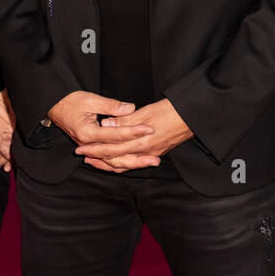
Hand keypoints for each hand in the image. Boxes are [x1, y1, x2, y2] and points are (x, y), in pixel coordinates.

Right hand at [47, 91, 154, 172]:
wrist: (55, 106)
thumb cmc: (71, 101)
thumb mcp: (91, 100)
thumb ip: (112, 106)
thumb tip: (130, 108)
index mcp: (88, 133)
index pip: (116, 135)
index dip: (133, 132)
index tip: (149, 129)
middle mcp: (88, 144)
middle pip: (116, 155)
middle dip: (137, 156)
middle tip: (155, 157)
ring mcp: (89, 148)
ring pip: (113, 160)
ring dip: (132, 162)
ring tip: (150, 162)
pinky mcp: (91, 148)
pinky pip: (108, 159)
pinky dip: (120, 162)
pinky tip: (134, 163)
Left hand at [74, 98, 192, 172]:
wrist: (193, 116)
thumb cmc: (171, 110)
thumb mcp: (146, 112)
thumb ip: (125, 121)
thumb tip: (106, 124)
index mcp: (141, 142)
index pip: (112, 149)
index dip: (95, 149)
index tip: (81, 149)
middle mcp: (146, 152)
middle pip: (116, 160)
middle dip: (98, 159)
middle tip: (82, 157)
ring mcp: (152, 154)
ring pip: (125, 164)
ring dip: (109, 164)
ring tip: (95, 162)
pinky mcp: (157, 152)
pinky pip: (134, 163)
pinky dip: (123, 164)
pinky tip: (117, 161)